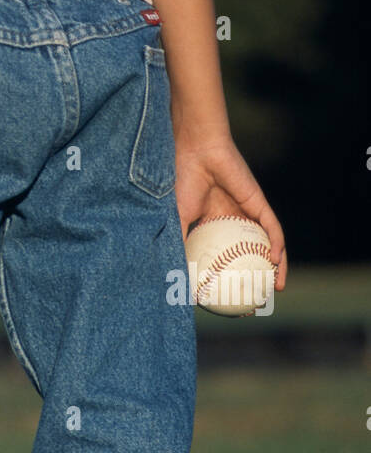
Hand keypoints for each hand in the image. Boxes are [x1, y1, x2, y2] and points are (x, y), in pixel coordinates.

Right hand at [175, 135, 286, 289]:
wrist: (195, 151)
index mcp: (213, 225)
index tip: (229, 300)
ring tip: (277, 288)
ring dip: (276, 267)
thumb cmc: (181, 182)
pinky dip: (277, 246)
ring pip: (267, 244)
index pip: (226, 257)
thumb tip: (176, 281)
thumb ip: (178, 248)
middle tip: (256, 301)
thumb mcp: (176, 221)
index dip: (229, 278)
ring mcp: (248, 211)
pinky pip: (272, 228)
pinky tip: (277, 262)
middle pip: (251, 254)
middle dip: (256, 278)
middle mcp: (234, 220)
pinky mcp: (258, 202)